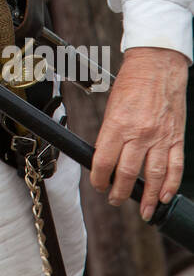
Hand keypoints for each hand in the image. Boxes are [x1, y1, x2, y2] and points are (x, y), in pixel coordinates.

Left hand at [90, 45, 187, 221]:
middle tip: (114, 199)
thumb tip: (104, 158)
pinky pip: (175, 167)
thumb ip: (110, 134)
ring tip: (142, 210)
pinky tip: (165, 196)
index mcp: (118, 124)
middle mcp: (140, 133)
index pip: (104, 162)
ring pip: (154, 177)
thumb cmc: (133, 83)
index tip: (98, 185)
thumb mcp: (112, 107)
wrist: (158, 65)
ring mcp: (160, 137)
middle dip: (119, 192)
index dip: (98, 179)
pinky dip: (171, 185)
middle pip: (128, 174)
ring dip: (147, 197)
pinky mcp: (176, 137)